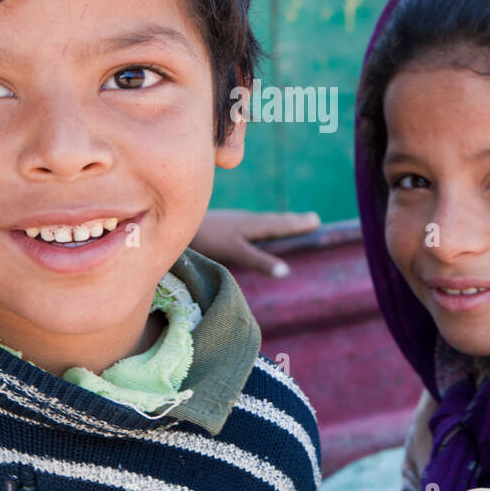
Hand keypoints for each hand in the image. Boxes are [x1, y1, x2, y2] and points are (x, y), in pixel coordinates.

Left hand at [191, 209, 321, 276]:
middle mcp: (245, 220)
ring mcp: (233, 222)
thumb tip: (286, 271)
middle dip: (293, 222)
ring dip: (278, 223)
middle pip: (274, 221)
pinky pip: (250, 225)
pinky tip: (254, 231)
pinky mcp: (222, 226)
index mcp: (252, 224)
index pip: (282, 225)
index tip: (316, 221)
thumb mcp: (236, 251)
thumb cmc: (205, 238)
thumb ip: (260, 261)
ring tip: (288, 223)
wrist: (173, 222)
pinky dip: (262, 227)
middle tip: (312, 219)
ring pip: (262, 222)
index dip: (299, 225)